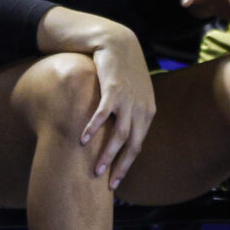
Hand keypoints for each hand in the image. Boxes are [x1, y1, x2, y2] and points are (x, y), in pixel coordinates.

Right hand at [83, 29, 156, 190]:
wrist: (119, 44)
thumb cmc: (122, 73)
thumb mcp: (133, 96)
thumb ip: (129, 116)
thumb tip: (119, 140)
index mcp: (147, 112)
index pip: (138, 145)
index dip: (127, 165)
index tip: (115, 182)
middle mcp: (141, 108)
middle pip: (133, 144)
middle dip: (120, 166)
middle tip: (107, 185)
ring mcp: (128, 99)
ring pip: (120, 133)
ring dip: (107, 153)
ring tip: (95, 169)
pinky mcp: (113, 88)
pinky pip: (104, 113)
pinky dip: (94, 128)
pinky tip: (83, 140)